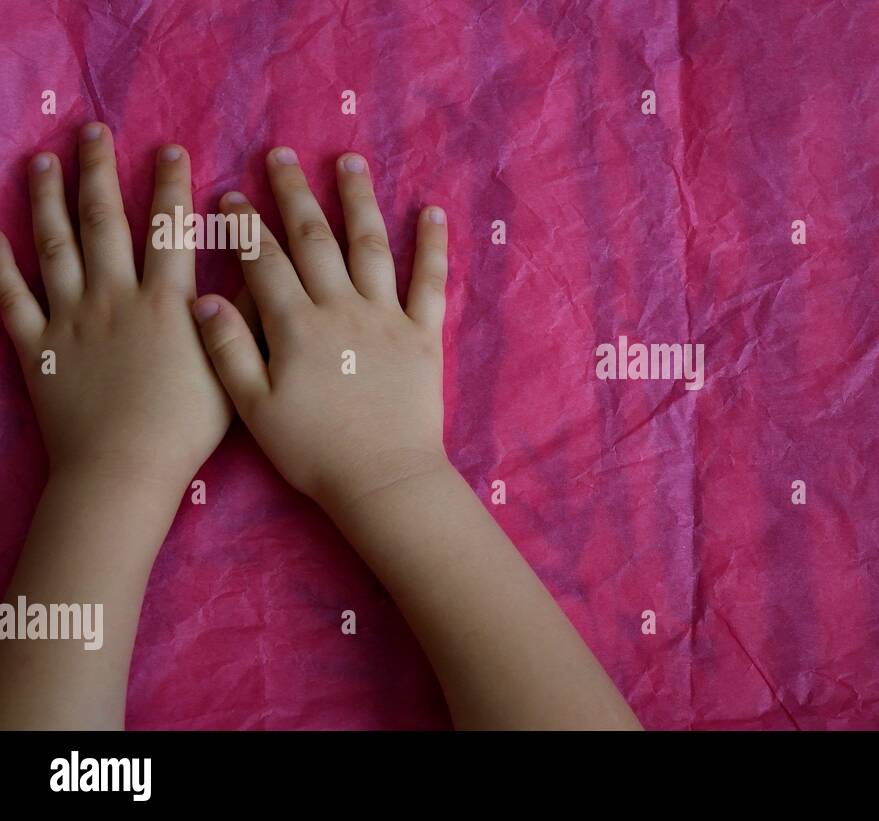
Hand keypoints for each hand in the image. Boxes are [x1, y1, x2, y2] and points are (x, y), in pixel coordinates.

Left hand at [0, 123, 230, 490]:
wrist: (123, 469)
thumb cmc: (186, 429)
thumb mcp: (234, 372)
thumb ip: (245, 318)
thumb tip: (254, 268)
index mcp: (167, 304)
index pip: (169, 230)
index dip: (169, 186)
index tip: (168, 149)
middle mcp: (115, 298)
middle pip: (105, 222)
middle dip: (99, 171)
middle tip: (92, 130)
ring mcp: (70, 319)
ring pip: (56, 246)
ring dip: (47, 198)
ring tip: (41, 161)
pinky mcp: (35, 346)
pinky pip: (10, 296)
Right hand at [191, 147, 448, 512]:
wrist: (383, 478)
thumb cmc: (314, 451)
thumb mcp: (253, 407)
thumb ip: (228, 348)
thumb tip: (203, 297)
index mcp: (296, 326)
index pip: (265, 261)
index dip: (246, 226)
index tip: (232, 195)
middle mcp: (342, 309)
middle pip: (314, 239)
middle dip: (294, 194)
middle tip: (280, 156)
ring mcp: (386, 318)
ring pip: (370, 246)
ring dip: (358, 200)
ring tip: (349, 161)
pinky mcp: (424, 335)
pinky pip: (430, 282)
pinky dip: (431, 246)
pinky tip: (431, 212)